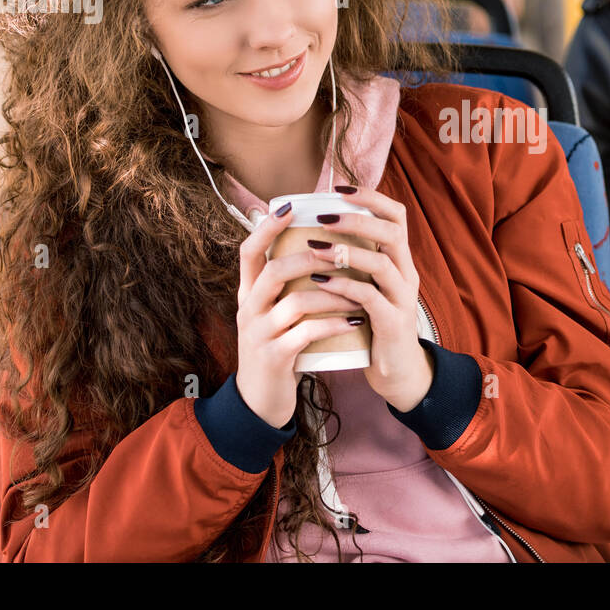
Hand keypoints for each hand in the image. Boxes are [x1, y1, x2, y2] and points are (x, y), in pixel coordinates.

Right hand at [235, 204, 368, 427]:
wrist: (260, 402)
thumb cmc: (277, 349)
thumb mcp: (274, 315)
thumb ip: (286, 287)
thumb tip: (316, 249)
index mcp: (249, 295)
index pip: (249, 252)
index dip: (266, 227)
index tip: (290, 206)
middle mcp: (249, 310)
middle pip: (274, 271)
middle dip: (310, 257)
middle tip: (342, 251)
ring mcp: (259, 334)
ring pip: (296, 303)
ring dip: (333, 294)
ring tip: (360, 291)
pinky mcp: (274, 358)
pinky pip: (307, 334)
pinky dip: (333, 324)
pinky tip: (355, 322)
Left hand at [305, 186, 434, 410]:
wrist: (396, 372)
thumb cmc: (373, 325)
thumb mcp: (368, 286)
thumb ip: (354, 261)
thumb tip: (319, 229)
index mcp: (400, 260)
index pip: (396, 215)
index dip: (370, 197)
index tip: (338, 188)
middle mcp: (406, 274)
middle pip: (393, 232)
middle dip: (358, 219)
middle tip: (323, 217)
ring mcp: (402, 299)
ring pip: (382, 263)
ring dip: (346, 252)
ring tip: (313, 248)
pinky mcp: (392, 323)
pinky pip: (370, 298)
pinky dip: (343, 286)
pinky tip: (319, 282)